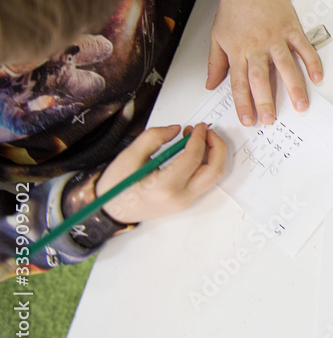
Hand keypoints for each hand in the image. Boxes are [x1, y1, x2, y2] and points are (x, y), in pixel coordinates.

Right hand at [100, 124, 225, 223]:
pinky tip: (195, 150)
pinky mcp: (185, 201)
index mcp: (165, 187)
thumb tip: (176, 129)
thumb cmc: (117, 186)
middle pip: (213, 170)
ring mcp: (185, 202)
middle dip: (217, 147)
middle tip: (206, 131)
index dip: (198, 138)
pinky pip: (204, 180)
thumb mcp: (129, 156)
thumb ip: (154, 137)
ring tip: (199, 138)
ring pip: (213, 176)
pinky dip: (206, 163)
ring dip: (213, 154)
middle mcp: (179, 198)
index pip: (193, 158)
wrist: (111, 211)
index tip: (197, 126)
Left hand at [207, 0, 323, 125]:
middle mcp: (256, 47)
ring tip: (301, 106)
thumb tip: (210, 85)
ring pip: (285, 66)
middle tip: (270, 119)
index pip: (239, 83)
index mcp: (237, 51)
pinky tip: (317, 78)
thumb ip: (215, 63)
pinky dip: (312, 62)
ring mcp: (275, 38)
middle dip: (265, 101)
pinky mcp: (291, 28)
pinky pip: (304, 48)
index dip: (243, 103)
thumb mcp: (217, 36)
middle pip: (261, 78)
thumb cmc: (233, 9)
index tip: (248, 120)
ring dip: (294, 88)